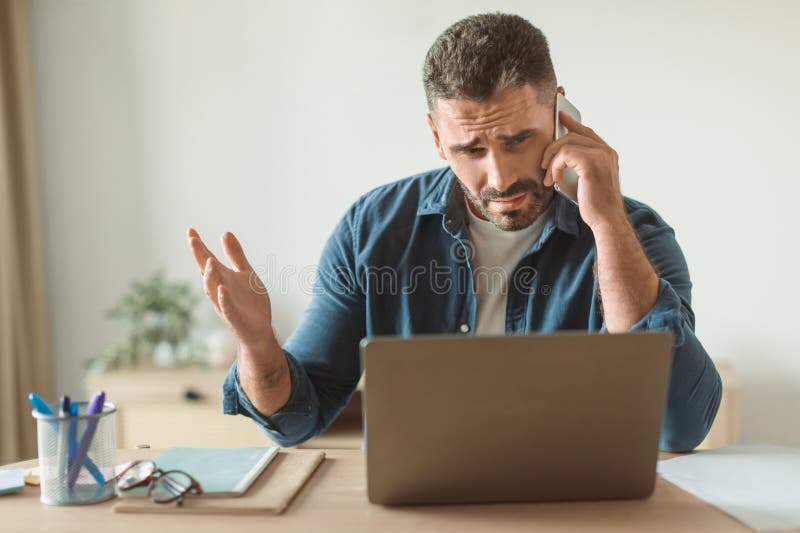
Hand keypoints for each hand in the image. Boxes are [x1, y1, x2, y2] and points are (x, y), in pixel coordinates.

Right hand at [187, 228, 274, 362]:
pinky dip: (224, 298)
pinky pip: (227, 308)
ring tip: (209, 261)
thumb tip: (225, 233)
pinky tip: (222, 288)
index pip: (208, 259)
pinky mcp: (235, 318)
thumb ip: (235, 255)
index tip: (191, 230)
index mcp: (223, 278)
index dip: (199, 246)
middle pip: (207, 272)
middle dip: (200, 257)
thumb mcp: (245, 273)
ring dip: (210, 276)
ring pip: (213, 289)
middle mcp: (220, 290)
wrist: (260, 330)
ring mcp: (226, 304)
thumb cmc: (250, 302)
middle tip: (193, 239)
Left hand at [540, 111, 626, 231]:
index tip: (560, 116)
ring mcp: (601, 155)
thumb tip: (556, 157)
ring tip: (547, 176)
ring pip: (567, 144)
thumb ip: (575, 165)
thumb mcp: (583, 179)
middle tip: (543, 163)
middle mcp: (606, 151)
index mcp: (607, 154)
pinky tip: (553, 180)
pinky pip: (564, 154)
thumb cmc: (594, 204)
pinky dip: (554, 166)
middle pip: (574, 134)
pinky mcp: (591, 163)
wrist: (606, 219)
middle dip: (554, 145)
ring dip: (552, 160)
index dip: (572, 122)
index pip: (587, 131)